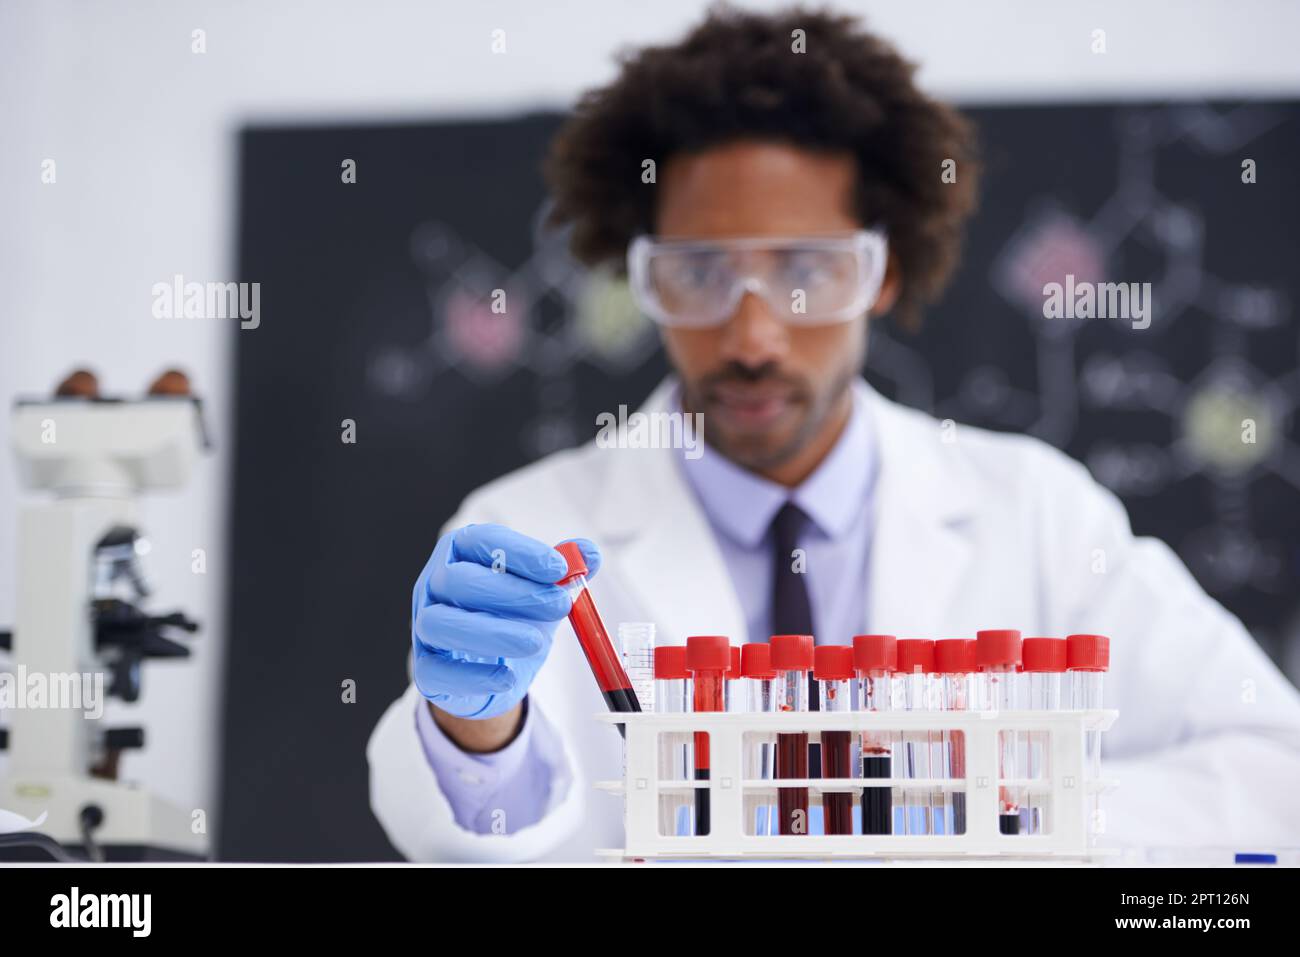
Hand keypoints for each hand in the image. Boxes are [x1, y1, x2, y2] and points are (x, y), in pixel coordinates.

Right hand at [411, 523, 600, 718]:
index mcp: (461, 554)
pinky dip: (474, 676)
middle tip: (560, 605)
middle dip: (513, 593)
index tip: (560, 569)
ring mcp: (424, 627)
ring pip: (441, 623)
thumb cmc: (513, 617)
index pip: (481, 540)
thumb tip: (589, 554)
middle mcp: (434, 585)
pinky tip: (508, 677)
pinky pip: (437, 670)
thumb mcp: (543, 591)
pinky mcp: (426, 669)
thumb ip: (564, 572)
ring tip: (536, 642)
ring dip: (492, 632)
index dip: (520, 552)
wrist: (494, 670)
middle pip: (459, 579)